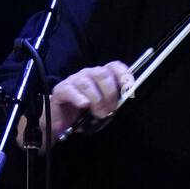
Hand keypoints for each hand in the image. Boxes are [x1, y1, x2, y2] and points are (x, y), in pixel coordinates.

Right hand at [15, 61, 132, 146]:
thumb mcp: (103, 108)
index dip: (123, 74)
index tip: (129, 88)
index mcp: (100, 76)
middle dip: (109, 93)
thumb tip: (125, 101)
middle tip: (110, 110)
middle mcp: (87, 74)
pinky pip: (70, 90)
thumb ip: (113, 103)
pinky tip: (84, 105)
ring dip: (97, 100)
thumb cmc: (84, 114)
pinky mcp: (60, 90)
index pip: (114, 66)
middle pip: (102, 74)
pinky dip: (79, 98)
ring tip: (99, 114)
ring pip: (87, 83)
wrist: (60, 122)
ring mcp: (73, 80)